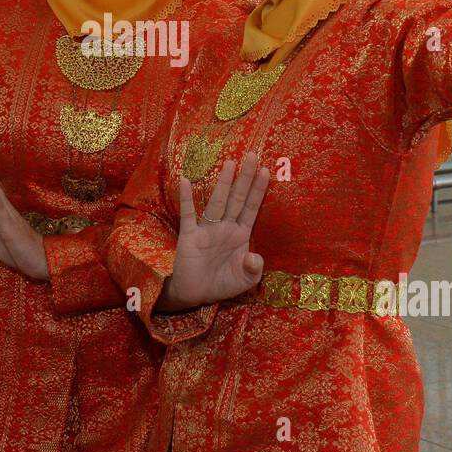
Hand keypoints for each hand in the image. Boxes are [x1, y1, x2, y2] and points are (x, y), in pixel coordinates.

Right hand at [160, 153, 268, 310]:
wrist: (196, 295)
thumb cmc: (222, 284)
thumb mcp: (244, 280)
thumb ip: (253, 269)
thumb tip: (255, 256)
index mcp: (240, 235)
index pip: (252, 207)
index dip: (259, 190)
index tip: (267, 170)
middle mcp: (225, 227)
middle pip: (237, 198)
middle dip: (245, 178)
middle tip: (253, 155)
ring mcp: (207, 229)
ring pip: (217, 202)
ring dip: (223, 183)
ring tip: (230, 163)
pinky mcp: (190, 235)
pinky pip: (188, 214)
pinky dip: (186, 198)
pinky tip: (185, 181)